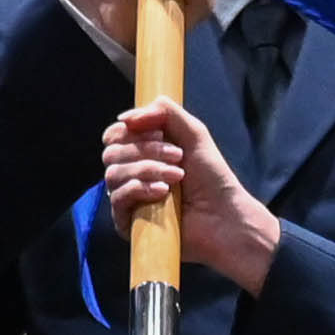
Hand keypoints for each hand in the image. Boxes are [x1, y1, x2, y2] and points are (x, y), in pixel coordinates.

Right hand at [98, 100, 279, 290]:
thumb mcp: (192, 132)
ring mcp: (128, 199)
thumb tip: (124, 117)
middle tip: (178, 156)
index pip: (113, 136)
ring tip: (178, 176)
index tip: (160, 132)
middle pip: (111, 153)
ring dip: (148, 169)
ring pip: (114, 174)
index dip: (131, 131)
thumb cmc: (211, 177)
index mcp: (140, 153)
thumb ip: (164, 111)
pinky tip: (163, 192)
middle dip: (146, 150)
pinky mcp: (128, 222)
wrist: (223, 215)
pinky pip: (117, 198)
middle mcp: (130, 175)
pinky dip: (140, 189)